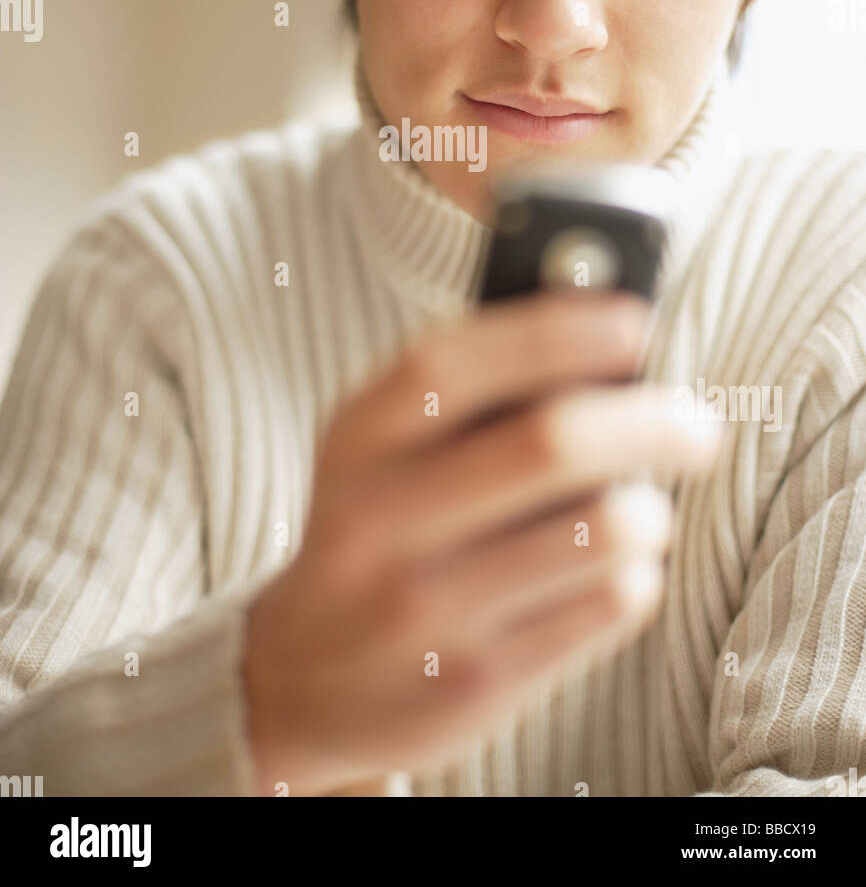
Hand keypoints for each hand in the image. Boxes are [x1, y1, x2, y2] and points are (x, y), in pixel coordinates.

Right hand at [242, 290, 721, 794]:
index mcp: (358, 440)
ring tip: (638, 512)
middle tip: (699, 425)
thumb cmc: (376, 529)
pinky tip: (610, 572)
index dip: (553, 331)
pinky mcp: (474, 685)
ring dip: (649, 511)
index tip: (636, 322)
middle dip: (651, 421)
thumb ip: (471, 393)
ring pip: (602, 532)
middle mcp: (380, 521)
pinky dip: (636, 576)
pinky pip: (609, 607)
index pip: (452, 366)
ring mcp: (425, 611)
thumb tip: (610, 343)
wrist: (300, 681)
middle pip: (548, 444)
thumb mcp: (382, 448)